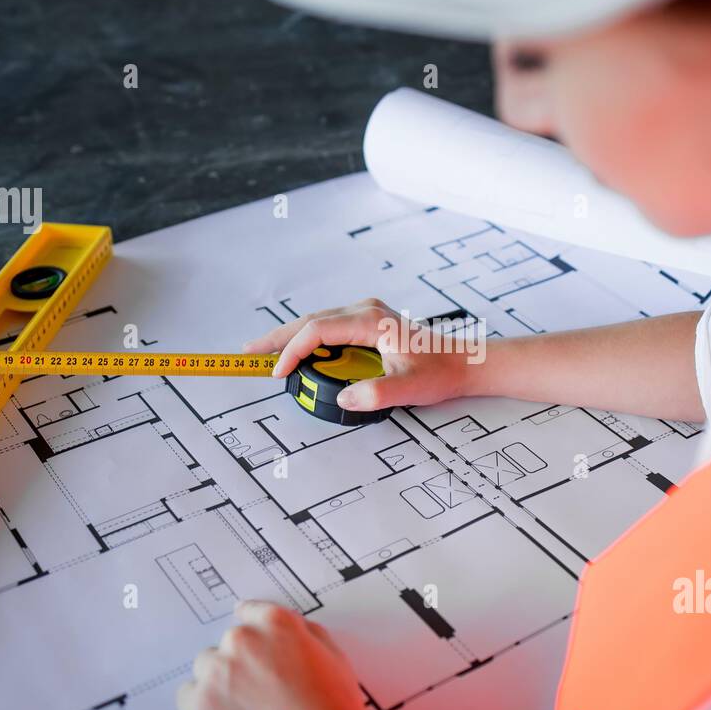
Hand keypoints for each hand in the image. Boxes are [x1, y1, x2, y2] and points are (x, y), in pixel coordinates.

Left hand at [177, 600, 397, 709]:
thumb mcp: (334, 657)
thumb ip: (306, 634)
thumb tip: (290, 631)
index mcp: (276, 623)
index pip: (249, 611)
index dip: (253, 630)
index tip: (250, 641)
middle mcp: (243, 640)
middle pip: (229, 642)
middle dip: (241, 660)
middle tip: (260, 687)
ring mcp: (218, 672)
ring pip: (207, 666)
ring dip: (220, 680)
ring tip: (246, 707)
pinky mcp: (200, 704)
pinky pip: (187, 694)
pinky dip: (201, 704)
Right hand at [243, 298, 473, 412]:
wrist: (462, 363)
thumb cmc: (439, 371)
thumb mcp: (409, 387)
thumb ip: (376, 393)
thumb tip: (345, 398)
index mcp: (371, 320)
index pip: (318, 330)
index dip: (293, 350)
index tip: (278, 372)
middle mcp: (365, 311)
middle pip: (309, 320)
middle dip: (277, 338)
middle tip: (248, 353)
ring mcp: (365, 315)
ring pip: (316, 322)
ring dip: (289, 337)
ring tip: (264, 354)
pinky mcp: (366, 324)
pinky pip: (327, 328)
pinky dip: (306, 339)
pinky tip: (295, 353)